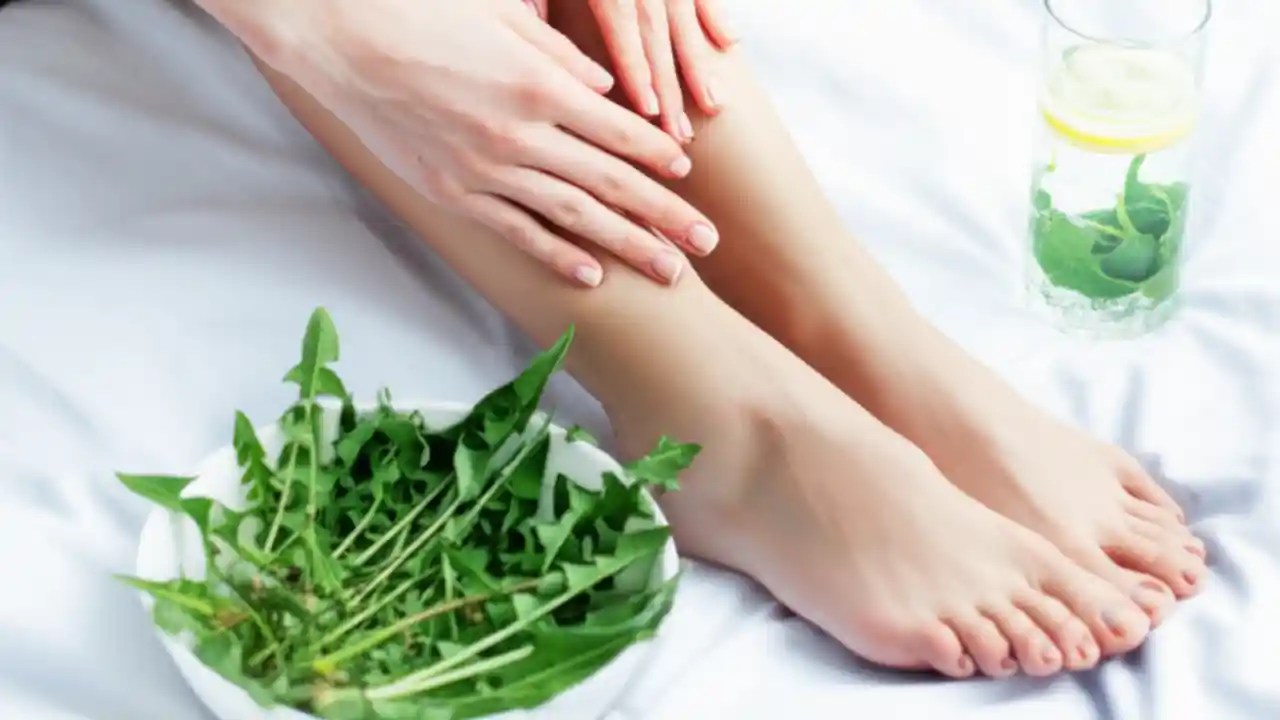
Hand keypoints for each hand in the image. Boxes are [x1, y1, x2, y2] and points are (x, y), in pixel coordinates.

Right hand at [221, 0, 719, 285]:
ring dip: (627, 247)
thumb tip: (609, 89)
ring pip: (574, 216)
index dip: (659, 158)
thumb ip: (563, 56)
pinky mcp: (454, 192)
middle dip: (665, 216)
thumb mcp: (505, 14)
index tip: (688, 177)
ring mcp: (486, 169)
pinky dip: (555, 254)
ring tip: (669, 273)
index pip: (620, 130)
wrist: (340, 37)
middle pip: (612, 183)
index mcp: (541, 84)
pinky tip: (590, 275)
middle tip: (706, 244)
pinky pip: (516, 231)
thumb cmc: (425, 11)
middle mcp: (521, 134)